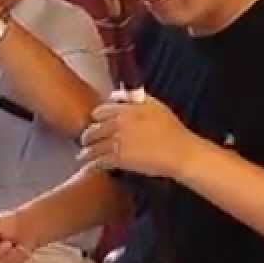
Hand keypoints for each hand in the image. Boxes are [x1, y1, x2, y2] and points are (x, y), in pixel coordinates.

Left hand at [78, 88, 204, 178]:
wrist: (180, 153)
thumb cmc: (171, 130)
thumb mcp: (155, 106)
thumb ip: (134, 97)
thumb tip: (114, 95)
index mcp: (126, 110)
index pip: (99, 111)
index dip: (96, 118)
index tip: (95, 123)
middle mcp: (118, 124)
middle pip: (93, 129)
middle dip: (87, 136)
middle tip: (86, 141)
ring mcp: (117, 142)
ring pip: (92, 147)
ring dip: (86, 152)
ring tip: (83, 156)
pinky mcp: (119, 160)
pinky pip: (98, 162)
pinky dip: (91, 166)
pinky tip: (88, 168)